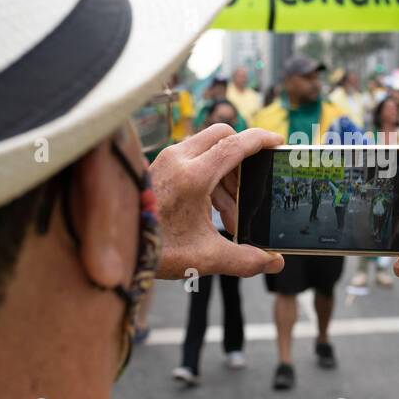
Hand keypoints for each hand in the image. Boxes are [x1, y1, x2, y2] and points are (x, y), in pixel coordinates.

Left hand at [149, 125, 285, 279]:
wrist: (118, 247)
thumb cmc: (156, 250)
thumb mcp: (205, 258)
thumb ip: (245, 259)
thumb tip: (275, 262)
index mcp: (192, 176)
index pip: (235, 144)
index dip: (261, 140)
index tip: (279, 142)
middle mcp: (178, 159)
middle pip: (223, 136)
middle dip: (243, 156)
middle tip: (252, 184)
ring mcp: (167, 159)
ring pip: (209, 148)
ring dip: (226, 173)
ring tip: (230, 213)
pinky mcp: (160, 165)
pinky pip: (194, 157)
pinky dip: (210, 176)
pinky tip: (212, 210)